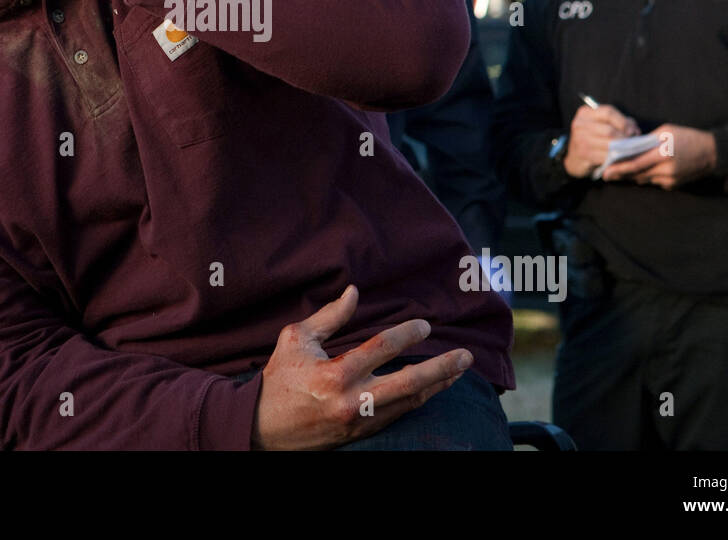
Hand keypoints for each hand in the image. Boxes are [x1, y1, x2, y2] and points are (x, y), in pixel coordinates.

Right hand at [252, 285, 472, 450]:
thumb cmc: (279, 379)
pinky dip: (418, 401)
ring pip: (409, 404)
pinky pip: (398, 416)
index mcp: (334, 373)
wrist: (261, 429)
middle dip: (441, 369)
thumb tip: (354, 292)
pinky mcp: (360, 434)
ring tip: (458, 371)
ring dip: (437, 387)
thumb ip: (329, 317)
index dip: (407, 334)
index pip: (381, 349)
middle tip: (465, 356)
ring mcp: (359, 422)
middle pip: (408, 383)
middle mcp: (351, 401)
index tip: (425, 326)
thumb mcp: (296, 340)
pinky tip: (432, 390)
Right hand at [563, 104, 638, 177]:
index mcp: (585, 113)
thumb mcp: (602, 125)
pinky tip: (621, 157)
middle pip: (609, 129)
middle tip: (632, 142)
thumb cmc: (592, 138)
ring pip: (609, 144)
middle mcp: (580, 124)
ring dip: (622, 148)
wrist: (575, 158)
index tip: (632, 130)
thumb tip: (635, 130)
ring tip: (628, 149)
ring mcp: (580, 140)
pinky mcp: (583, 154)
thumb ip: (619, 122)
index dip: (623, 121)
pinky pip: (606, 156)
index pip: (608, 112)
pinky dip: (616, 157)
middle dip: (624, 137)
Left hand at [601, 123, 716, 188]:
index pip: (636, 164)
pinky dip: (645, 176)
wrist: (713, 153)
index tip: (606, 171)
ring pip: (644, 179)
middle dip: (621, 174)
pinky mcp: (673, 185)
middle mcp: (666, 170)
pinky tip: (641, 171)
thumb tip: (629, 146)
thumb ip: (647, 140)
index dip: (619, 169)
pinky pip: (653, 181)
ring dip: (632, 176)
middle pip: (637, 174)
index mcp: (664, 154)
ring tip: (619, 171)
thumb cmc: (688, 137)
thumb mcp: (667, 131)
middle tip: (607, 173)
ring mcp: (670, 180)